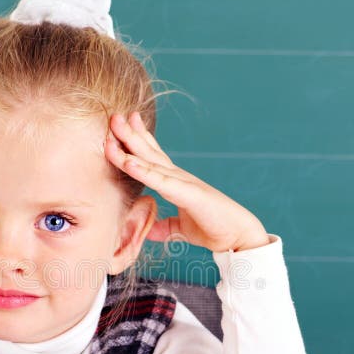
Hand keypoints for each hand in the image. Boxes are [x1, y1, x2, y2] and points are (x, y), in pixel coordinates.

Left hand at [105, 112, 270, 252]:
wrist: (239, 238)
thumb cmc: (214, 229)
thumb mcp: (181, 230)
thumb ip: (164, 228)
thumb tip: (148, 230)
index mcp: (177, 183)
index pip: (154, 158)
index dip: (138, 140)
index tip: (121, 127)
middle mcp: (180, 178)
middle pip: (149, 152)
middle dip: (130, 133)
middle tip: (114, 116)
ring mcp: (185, 183)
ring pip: (152, 161)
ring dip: (132, 143)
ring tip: (115, 126)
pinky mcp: (191, 194)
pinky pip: (162, 182)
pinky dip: (144, 171)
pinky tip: (128, 161)